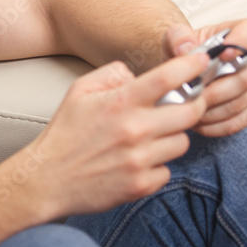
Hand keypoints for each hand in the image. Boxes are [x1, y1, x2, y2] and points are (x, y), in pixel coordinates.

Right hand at [23, 53, 209, 217]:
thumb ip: (112, 74)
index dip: (191, 66)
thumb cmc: (64, 134)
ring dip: (171, 138)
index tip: (200, 61)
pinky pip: (167, 170)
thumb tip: (137, 75)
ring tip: (148, 139)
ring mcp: (140, 160)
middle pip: (191, 112)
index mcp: (120, 102)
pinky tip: (137, 162)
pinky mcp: (141, 185)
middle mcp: (134, 130)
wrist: (47, 180)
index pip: (168, 77)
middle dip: (192, 106)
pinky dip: (157, 166)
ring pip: (182, 143)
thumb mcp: (79, 91)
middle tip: (182, 106)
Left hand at [163, 19, 246, 137]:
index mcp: (237, 32)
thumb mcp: (173, 39)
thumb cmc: (183, 54)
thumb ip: (178, 37)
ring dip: (216, 109)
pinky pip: (242, 120)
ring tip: (193, 108)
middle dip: (218, 88)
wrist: (180, 74)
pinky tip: (201, 122)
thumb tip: (187, 48)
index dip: (242, 42)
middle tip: (196, 93)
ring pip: (244, 100)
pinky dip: (219, 124)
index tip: (222, 55)